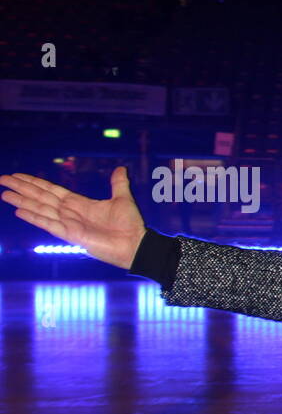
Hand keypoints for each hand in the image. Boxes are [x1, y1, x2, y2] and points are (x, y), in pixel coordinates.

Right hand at [0, 166, 145, 269]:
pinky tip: (19, 211)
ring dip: (22, 202)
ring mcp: (69, 224)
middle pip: (40, 197)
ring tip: (5, 195)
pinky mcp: (72, 235)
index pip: (51, 190)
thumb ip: (118, 184)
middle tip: (2, 180)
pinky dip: (35, 217)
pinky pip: (49, 224)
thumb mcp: (123, 199)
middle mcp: (70, 213)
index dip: (34, 183)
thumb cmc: (130, 225)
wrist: (136, 244)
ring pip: (40, 209)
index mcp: (79, 204)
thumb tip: (121, 169)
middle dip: (22, 189)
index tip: (18, 176)